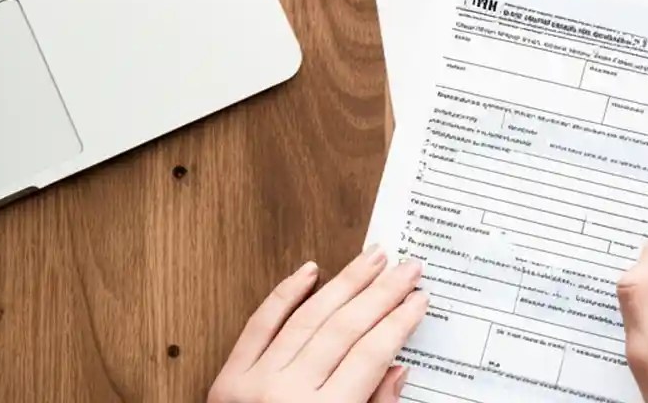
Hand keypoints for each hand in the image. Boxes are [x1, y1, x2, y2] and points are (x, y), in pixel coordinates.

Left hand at [208, 246, 428, 402]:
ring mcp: (254, 384)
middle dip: (381, 294)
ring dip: (344, 283)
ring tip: (372, 258)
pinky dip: (284, 294)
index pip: (371, 355)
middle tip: (407, 267)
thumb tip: (398, 368)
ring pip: (308, 318)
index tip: (420, 299)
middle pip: (345, 329)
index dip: (399, 323)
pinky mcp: (228, 380)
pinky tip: (309, 270)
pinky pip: (259, 326)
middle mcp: (287, 395)